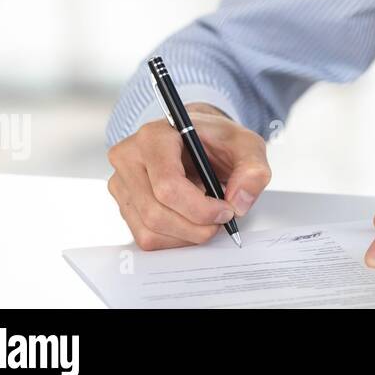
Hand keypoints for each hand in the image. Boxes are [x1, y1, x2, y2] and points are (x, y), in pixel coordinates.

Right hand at [107, 103, 270, 250]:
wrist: (197, 139)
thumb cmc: (217, 140)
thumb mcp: (247, 145)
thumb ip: (253, 170)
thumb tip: (239, 203)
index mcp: (155, 136)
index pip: (168, 186)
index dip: (200, 208)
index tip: (226, 212)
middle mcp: (129, 157)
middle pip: (156, 212)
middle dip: (196, 226)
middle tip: (221, 221)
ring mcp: (121, 182)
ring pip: (149, 229)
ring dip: (186, 235)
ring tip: (207, 217)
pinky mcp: (123, 203)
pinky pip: (145, 236)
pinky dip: (174, 238)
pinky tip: (190, 220)